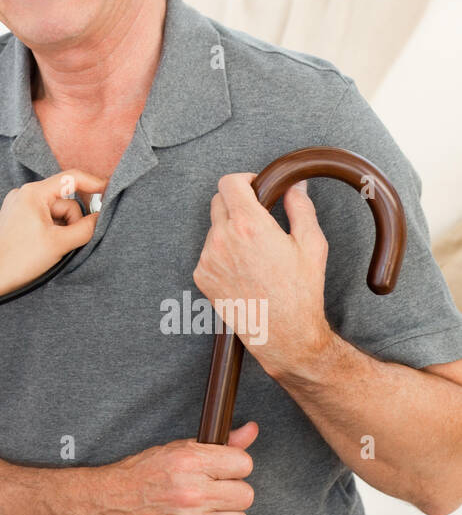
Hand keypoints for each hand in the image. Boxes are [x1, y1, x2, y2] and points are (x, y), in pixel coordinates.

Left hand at [0, 169, 105, 299]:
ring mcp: (19, 206)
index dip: (95, 183)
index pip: (72, 178)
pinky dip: (53, 231)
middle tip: (72, 242)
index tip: (112, 191)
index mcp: (33, 193)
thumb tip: (102, 217)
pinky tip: (47, 248)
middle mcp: (24, 194)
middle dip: (74, 220)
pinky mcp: (17, 219)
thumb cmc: (19, 260)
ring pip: (56, 213)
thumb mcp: (59, 244)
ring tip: (55, 250)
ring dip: (64, 229)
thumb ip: (86, 228)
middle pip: (65, 200)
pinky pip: (45, 219)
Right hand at [70, 422, 258, 514]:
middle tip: (212, 492)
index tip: (223, 472)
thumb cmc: (138, 476)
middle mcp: (191, 491)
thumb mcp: (174, 450)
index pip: (243, 463)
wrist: (105, 506)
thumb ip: (218, 444)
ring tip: (206, 512)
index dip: (235, 467)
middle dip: (231, 493)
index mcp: (188, 461)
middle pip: (245, 495)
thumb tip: (251, 430)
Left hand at [192, 174, 330, 375]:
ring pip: (214, 228)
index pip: (229, 182)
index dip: (244, 180)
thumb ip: (301, 207)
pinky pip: (209, 252)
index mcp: (249, 225)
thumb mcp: (312, 244)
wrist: (285, 334)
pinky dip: (223, 253)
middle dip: (237, 203)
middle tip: (259, 219)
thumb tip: (296, 185)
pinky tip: (245, 270)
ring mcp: (208, 259)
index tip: (256, 188)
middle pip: (219, 201)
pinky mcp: (201, 276)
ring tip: (256, 253)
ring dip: (230, 230)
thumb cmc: (302, 291)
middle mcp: (222, 239)